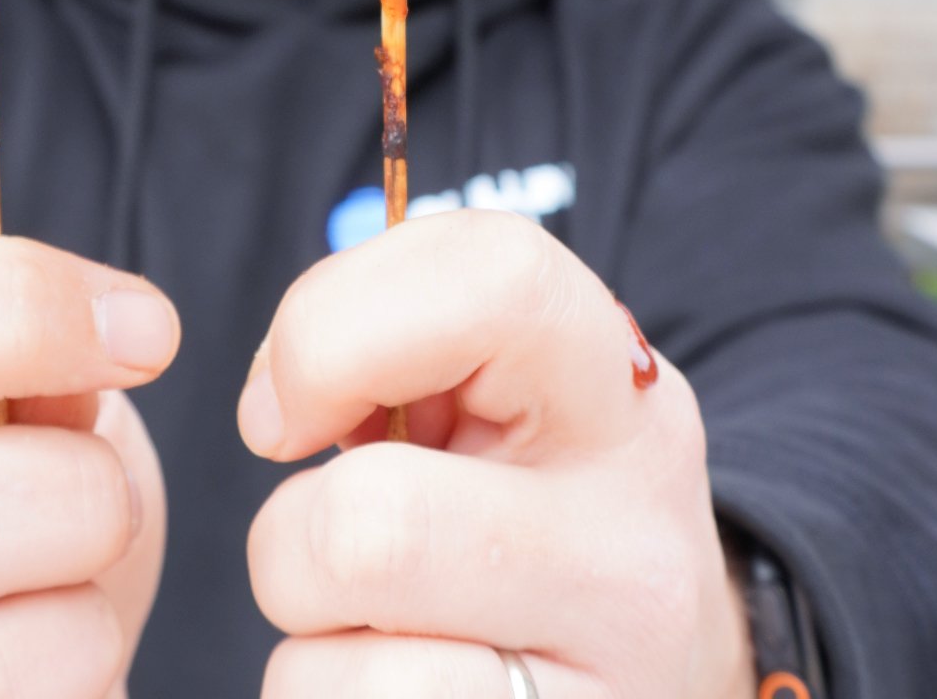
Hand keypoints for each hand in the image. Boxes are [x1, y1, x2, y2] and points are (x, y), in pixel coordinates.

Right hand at [0, 234, 178, 698]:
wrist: (18, 672)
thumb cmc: (18, 510)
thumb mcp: (25, 417)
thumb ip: (47, 371)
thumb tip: (113, 332)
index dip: (13, 303)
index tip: (145, 330)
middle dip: (65, 489)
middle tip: (119, 492)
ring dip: (77, 594)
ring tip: (89, 580)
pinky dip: (80, 673)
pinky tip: (68, 658)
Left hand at [237, 211, 752, 698]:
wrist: (659, 675)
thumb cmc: (521, 502)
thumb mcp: (492, 390)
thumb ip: (391, 340)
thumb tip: (277, 404)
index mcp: (614, 390)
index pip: (493, 278)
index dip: (333, 325)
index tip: (292, 403)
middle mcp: (632, 541)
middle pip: (371, 524)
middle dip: (292, 534)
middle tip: (328, 548)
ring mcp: (609, 688)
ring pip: (341, 671)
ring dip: (310, 648)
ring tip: (384, 630)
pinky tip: (405, 689)